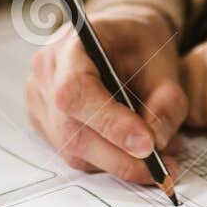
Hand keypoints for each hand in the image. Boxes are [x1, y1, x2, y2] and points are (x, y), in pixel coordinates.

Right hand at [25, 4, 187, 183]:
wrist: (120, 39)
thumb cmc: (140, 44)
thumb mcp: (165, 63)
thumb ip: (166, 101)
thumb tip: (156, 144)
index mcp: (70, 45)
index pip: (76, 91)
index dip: (110, 123)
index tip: (147, 146)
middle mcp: (46, 73)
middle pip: (73, 130)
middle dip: (121, 156)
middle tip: (163, 168)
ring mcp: (40, 100)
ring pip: (74, 149)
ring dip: (118, 163)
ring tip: (157, 160)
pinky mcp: (45, 123)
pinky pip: (74, 153)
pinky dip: (108, 160)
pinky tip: (133, 153)